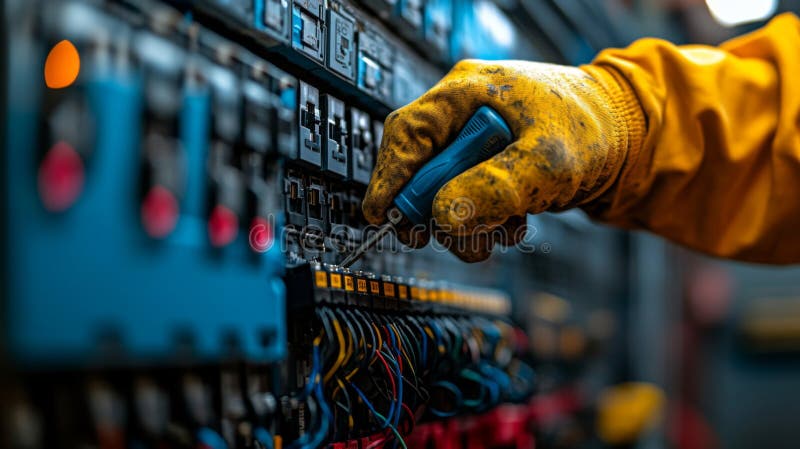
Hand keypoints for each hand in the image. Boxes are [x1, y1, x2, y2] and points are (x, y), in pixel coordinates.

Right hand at [362, 59, 644, 260]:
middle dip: (438, 210)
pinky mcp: (488, 165)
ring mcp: (475, 142)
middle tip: (454, 234)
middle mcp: (463, 115)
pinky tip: (513, 221)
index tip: (380, 215)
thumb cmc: (593, 129)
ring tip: (503, 229)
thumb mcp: (545, 162)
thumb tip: (442, 216)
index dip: (389, 176)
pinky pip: (467, 199)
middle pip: (420, 169)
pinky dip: (484, 220)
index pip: (407, 133)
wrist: (630, 137)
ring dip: (466, 222)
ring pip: (443, 192)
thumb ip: (493, 189)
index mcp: (467, 93)